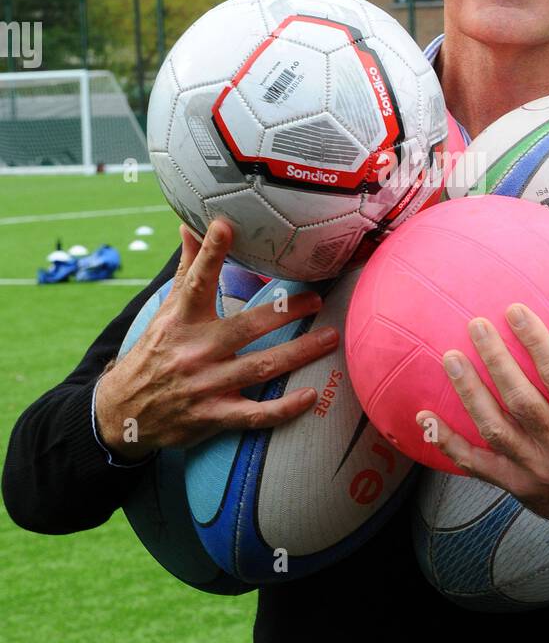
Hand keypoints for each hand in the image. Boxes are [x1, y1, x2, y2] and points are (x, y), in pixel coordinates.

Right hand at [94, 219, 338, 459]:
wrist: (125, 413)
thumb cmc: (155, 352)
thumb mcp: (166, 312)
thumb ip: (187, 270)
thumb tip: (190, 226)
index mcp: (181, 321)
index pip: (196, 282)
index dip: (209, 253)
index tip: (225, 226)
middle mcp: (194, 351)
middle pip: (246, 327)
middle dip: (284, 313)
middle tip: (317, 299)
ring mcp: (206, 386)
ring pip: (261, 367)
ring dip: (299, 353)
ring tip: (331, 338)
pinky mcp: (214, 416)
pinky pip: (256, 414)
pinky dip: (284, 408)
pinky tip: (310, 396)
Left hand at [414, 305, 548, 551]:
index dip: (536, 341)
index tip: (514, 311)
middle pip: (521, 398)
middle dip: (495, 359)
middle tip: (475, 325)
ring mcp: (534, 467)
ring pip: (494, 427)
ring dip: (469, 392)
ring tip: (450, 358)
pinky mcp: (514, 485)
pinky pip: (475, 464)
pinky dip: (448, 442)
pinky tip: (424, 417)